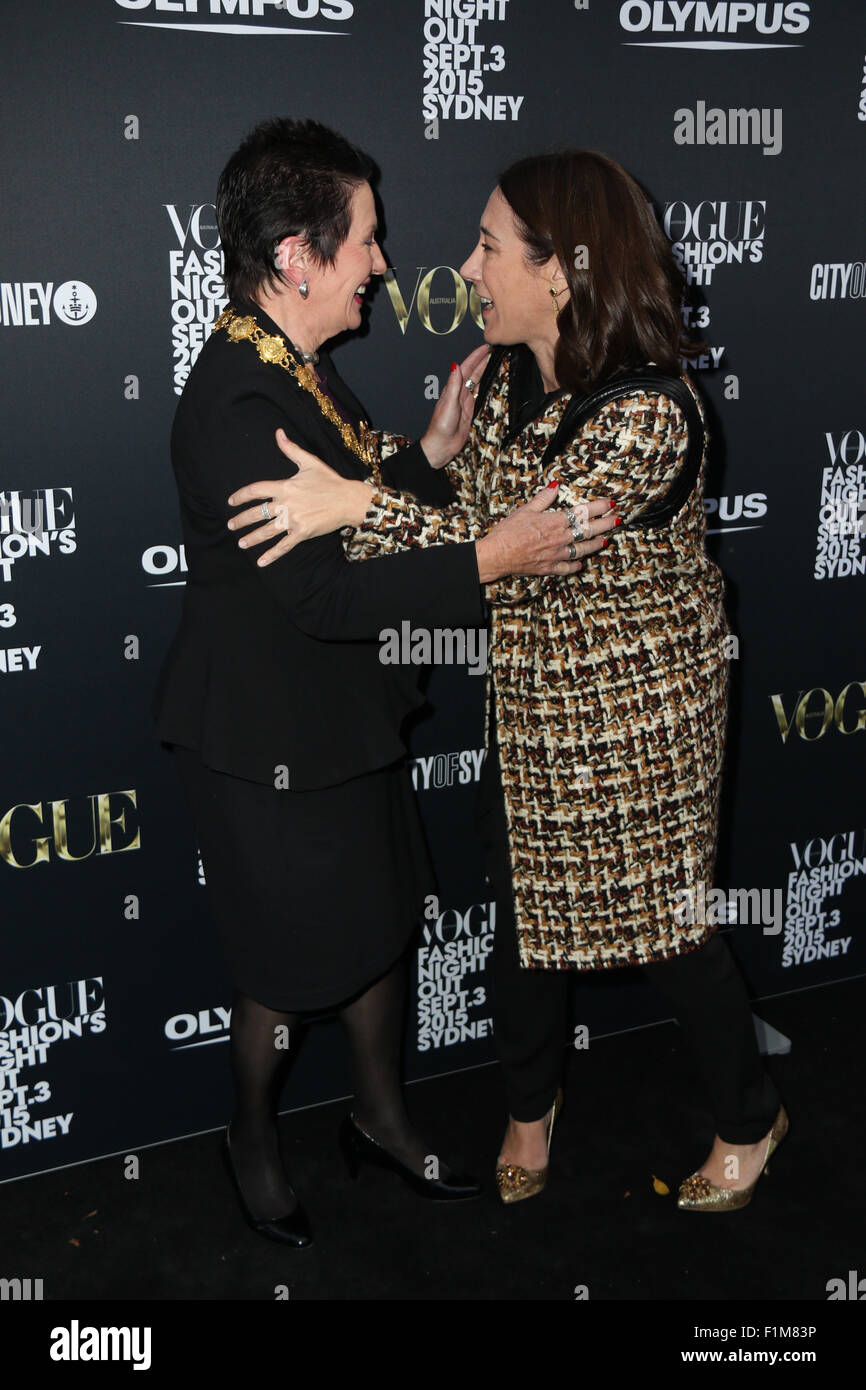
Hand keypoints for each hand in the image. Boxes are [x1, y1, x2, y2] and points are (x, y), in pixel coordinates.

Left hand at [226, 430, 372, 565]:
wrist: (349, 500)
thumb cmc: (330, 480)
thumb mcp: (309, 462)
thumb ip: (290, 449)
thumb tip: (278, 433)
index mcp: (285, 486)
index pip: (255, 490)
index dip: (240, 496)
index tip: (231, 502)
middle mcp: (286, 503)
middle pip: (256, 513)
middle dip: (241, 520)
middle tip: (231, 525)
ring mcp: (293, 520)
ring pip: (266, 531)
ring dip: (252, 538)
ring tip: (241, 543)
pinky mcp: (302, 533)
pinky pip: (284, 546)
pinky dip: (272, 555)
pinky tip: (261, 562)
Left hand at [420, 344, 489, 467]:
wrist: (441, 446)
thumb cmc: (441, 427)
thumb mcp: (449, 404)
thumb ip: (454, 386)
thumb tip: (456, 367)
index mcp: (453, 389)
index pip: (466, 368)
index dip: (475, 357)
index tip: (485, 347)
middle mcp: (459, 393)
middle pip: (473, 373)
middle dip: (482, 361)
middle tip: (495, 351)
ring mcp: (465, 402)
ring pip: (477, 382)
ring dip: (485, 371)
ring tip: (496, 362)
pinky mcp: (470, 411)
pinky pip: (480, 395)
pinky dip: (486, 387)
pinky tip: (492, 382)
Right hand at [475, 486, 617, 583]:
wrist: (497, 555)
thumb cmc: (508, 532)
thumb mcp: (525, 510)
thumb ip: (543, 499)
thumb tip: (555, 486)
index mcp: (556, 521)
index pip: (584, 512)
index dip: (600, 507)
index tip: (611, 503)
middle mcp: (561, 538)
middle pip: (590, 531)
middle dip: (607, 524)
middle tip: (618, 520)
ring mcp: (558, 555)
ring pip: (584, 550)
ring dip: (596, 544)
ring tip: (605, 540)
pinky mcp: (550, 568)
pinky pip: (569, 568)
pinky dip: (577, 565)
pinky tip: (581, 563)